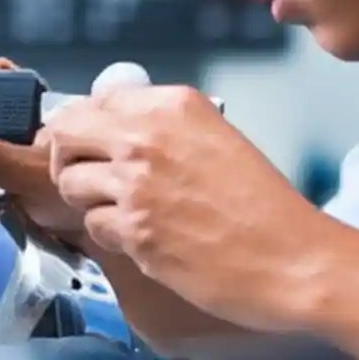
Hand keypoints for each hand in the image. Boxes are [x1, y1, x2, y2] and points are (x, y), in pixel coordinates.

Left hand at [48, 85, 337, 332]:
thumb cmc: (264, 208)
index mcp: (171, 105)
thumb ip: (162, 126)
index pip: (91, 100)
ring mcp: (136, 183)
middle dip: (65, 157)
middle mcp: (147, 136)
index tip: (86, 144)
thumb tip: (110, 127)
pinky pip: (92, 225)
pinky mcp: (134, 229)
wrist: (295, 260)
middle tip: (82, 176)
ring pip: (69, 181)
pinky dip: (110, 235)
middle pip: (63, 133)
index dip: (82, 126)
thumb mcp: (214, 138)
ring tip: (119, 210)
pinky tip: (142, 238)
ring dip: (85, 199)